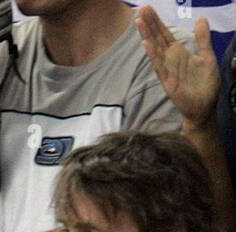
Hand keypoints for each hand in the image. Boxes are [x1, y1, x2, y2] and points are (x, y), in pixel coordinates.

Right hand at [137, 9, 218, 127]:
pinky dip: (153, 55)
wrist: (204, 106)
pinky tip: (147, 44)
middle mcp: (170, 60)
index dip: (158, 22)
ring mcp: (167, 70)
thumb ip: (202, 39)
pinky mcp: (168, 81)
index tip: (148, 10)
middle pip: (157, 39)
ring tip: (139, 22)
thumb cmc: (205, 84)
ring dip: (147, 36)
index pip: (165, 35)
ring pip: (155, 50)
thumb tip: (200, 19)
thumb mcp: (207, 56)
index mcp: (178, 53)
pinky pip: (159, 66)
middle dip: (149, 25)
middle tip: (141, 9)